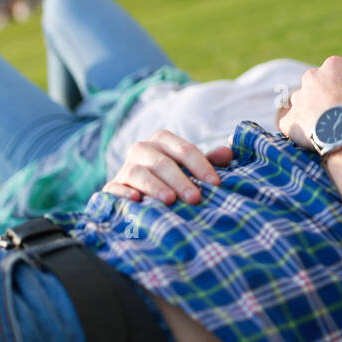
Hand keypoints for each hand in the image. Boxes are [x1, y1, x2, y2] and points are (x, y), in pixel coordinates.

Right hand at [103, 130, 229, 204]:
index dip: (201, 165)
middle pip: (162, 162)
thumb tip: (229, 152)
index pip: (184, 149)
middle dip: (181, 180)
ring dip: (155, 186)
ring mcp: (125, 167)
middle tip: (196, 198)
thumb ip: (209, 161)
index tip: (216, 183)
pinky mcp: (112, 186)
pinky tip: (136, 201)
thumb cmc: (170, 176)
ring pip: (139, 172)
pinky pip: (115, 188)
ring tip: (170, 200)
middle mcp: (142, 149)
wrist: (135, 188)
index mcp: (163, 140)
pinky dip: (124, 193)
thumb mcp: (189, 167)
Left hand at [279, 56, 341, 151]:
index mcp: (333, 66)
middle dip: (323, 95)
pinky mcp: (288, 119)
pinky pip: (292, 124)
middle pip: (316, 84)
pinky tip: (313, 139)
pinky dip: (300, 130)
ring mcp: (297, 98)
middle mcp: (311, 77)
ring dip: (311, 111)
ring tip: (326, 127)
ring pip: (302, 102)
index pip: (337, 70)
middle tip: (337, 112)